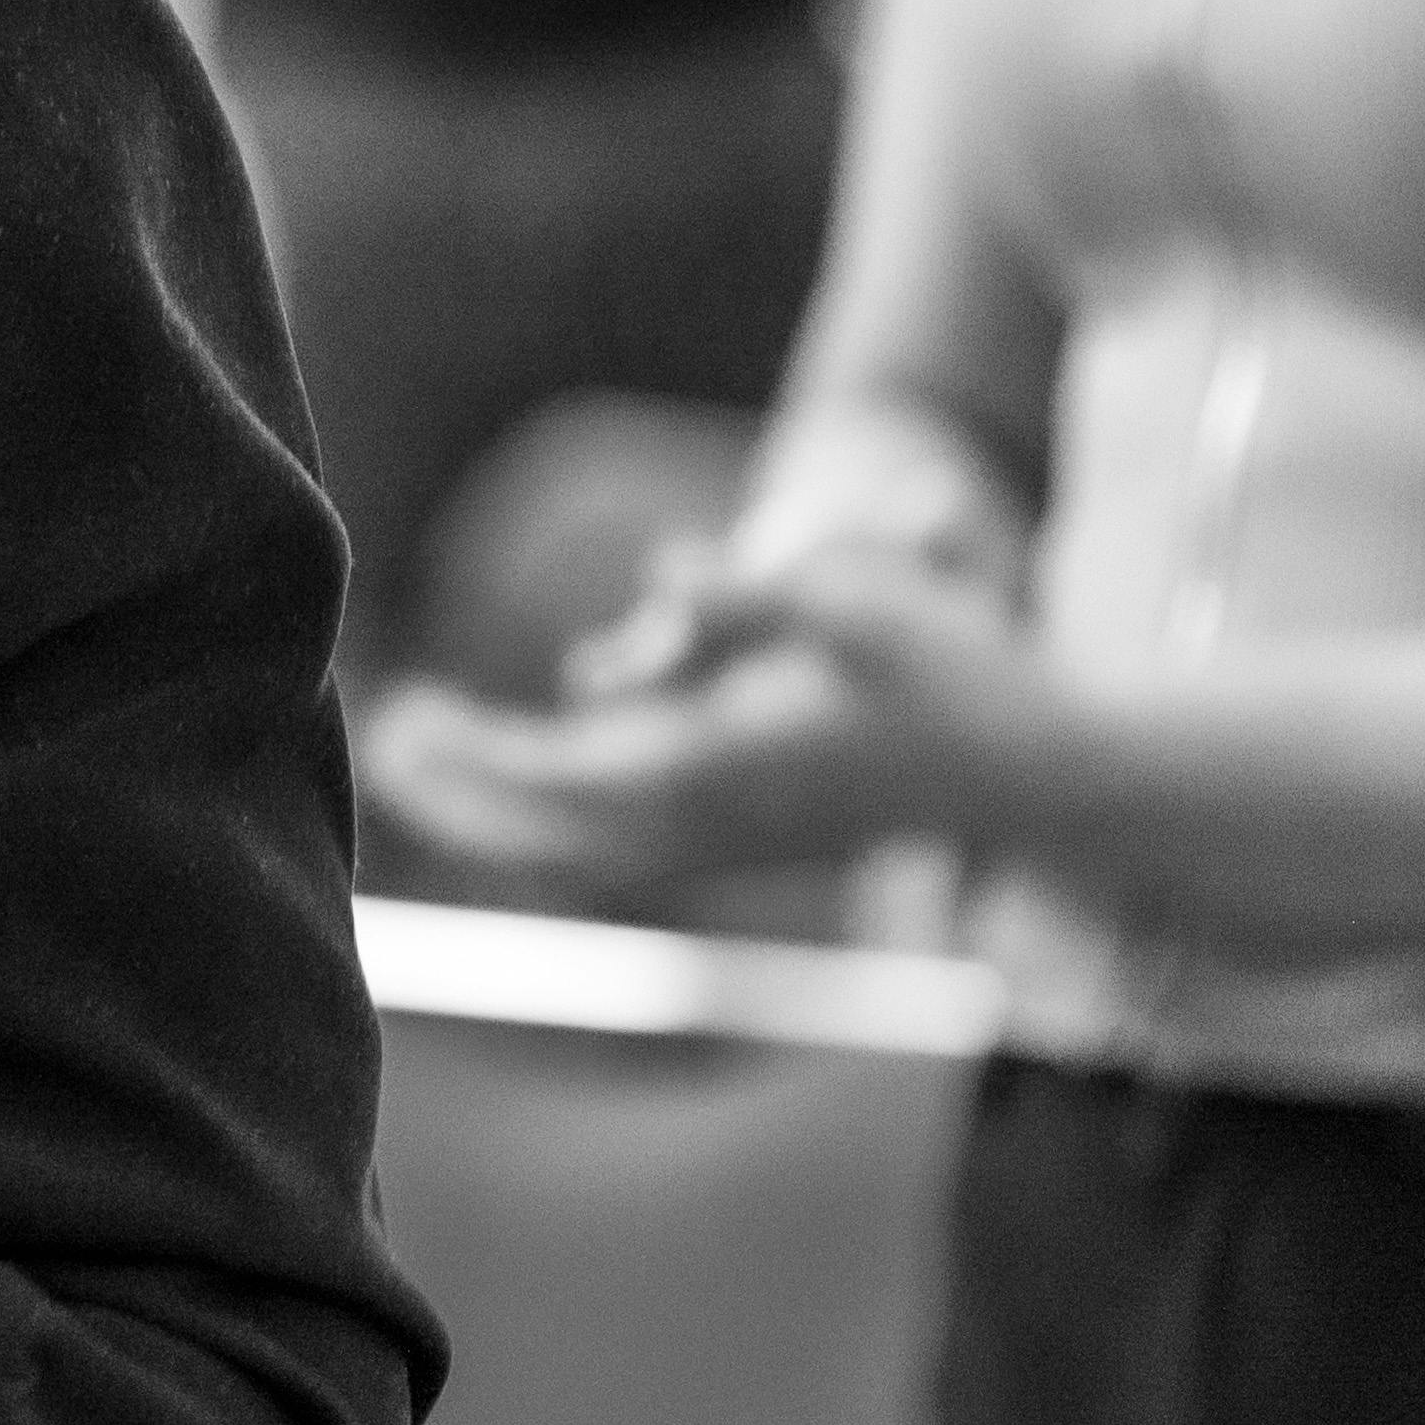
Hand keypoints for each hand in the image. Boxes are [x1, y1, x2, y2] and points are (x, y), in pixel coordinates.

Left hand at [363, 545, 1057, 899]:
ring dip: (494, 812)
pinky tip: (520, 792)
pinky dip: (553, 828)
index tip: (406, 714)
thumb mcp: (860, 604)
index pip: (562, 775)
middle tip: (385, 738)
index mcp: (725, 768)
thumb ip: (751, 596)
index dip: (476, 754)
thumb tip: (660, 570)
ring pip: (576, 850)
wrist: (1040, 775)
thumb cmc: (955, 674)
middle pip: (545, 828)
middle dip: (457, 790)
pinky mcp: (752, 845)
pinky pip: (621, 854)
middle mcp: (714, 824)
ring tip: (419, 757)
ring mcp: (733, 846)